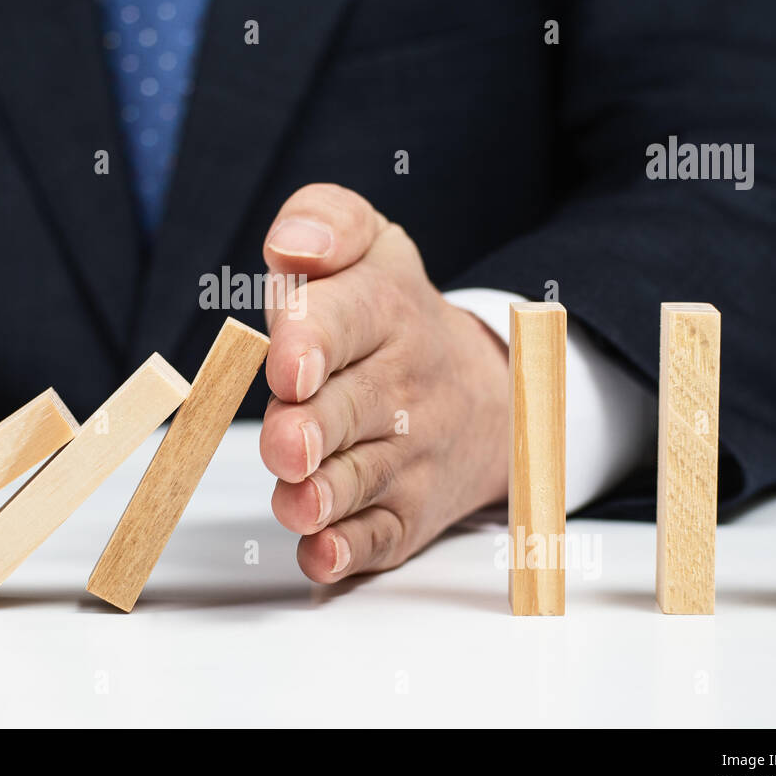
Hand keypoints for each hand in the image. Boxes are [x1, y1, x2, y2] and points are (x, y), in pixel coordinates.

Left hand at [260, 184, 510, 582]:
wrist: (487, 391)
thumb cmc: (391, 315)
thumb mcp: (371, 245)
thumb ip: (324, 222)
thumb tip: (291, 245)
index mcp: (385, 308)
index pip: (348, 318)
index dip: (314, 340)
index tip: (289, 365)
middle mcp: (402, 385)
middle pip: (352, 408)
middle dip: (315, 428)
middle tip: (287, 443)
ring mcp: (408, 455)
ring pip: (362, 480)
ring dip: (325, 495)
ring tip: (297, 501)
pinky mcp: (406, 513)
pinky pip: (379, 538)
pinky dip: (348, 551)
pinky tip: (320, 553)